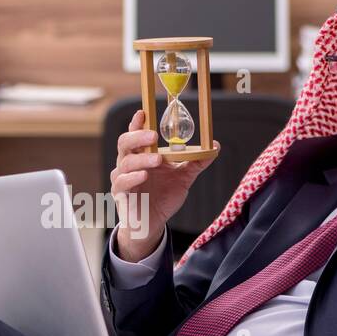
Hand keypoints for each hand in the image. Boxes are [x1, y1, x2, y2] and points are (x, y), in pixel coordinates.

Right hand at [110, 109, 217, 261]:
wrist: (152, 223)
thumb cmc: (163, 197)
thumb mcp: (183, 178)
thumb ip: (196, 162)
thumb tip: (214, 146)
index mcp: (142, 155)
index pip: (136, 134)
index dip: (137, 123)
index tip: (143, 112)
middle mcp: (129, 163)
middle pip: (125, 142)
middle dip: (138, 137)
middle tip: (153, 136)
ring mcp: (122, 178)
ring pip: (125, 162)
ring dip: (141, 159)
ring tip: (157, 160)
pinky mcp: (121, 194)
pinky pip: (122, 182)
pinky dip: (132, 178)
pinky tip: (143, 175)